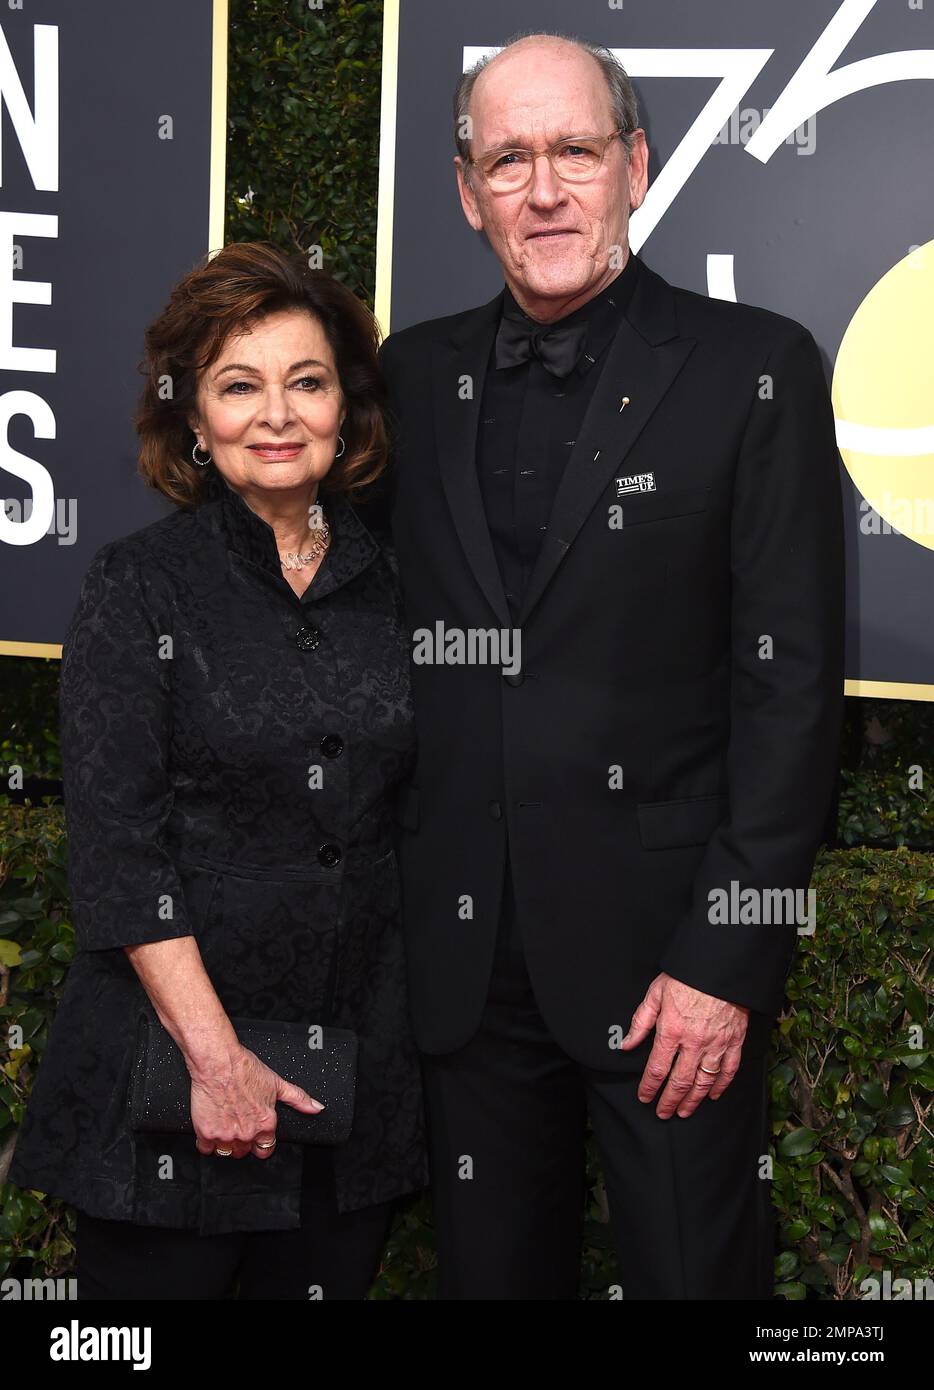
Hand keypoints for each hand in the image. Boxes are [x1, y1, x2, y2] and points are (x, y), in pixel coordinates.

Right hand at [190, 1044, 323, 1158]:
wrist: (219, 1063)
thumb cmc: (245, 1069)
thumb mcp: (277, 1083)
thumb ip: (298, 1098)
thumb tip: (316, 1108)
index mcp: (265, 1123)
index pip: (266, 1148)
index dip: (262, 1142)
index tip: (256, 1134)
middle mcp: (247, 1133)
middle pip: (245, 1152)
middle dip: (243, 1142)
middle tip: (238, 1124)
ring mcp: (226, 1135)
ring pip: (227, 1152)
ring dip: (226, 1143)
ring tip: (225, 1125)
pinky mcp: (206, 1133)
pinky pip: (206, 1149)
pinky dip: (207, 1141)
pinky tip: (211, 1127)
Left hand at [619, 973, 748, 1118]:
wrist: (720, 968)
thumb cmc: (686, 977)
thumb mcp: (656, 993)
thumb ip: (641, 1021)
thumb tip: (627, 1044)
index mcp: (672, 1030)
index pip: (657, 1069)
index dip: (649, 1087)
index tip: (644, 1097)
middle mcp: (694, 1043)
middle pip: (680, 1082)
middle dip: (669, 1101)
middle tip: (663, 1113)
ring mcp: (716, 1044)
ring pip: (704, 1082)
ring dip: (693, 1100)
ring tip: (684, 1111)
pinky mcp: (734, 1041)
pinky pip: (728, 1070)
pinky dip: (721, 1086)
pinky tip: (713, 1095)